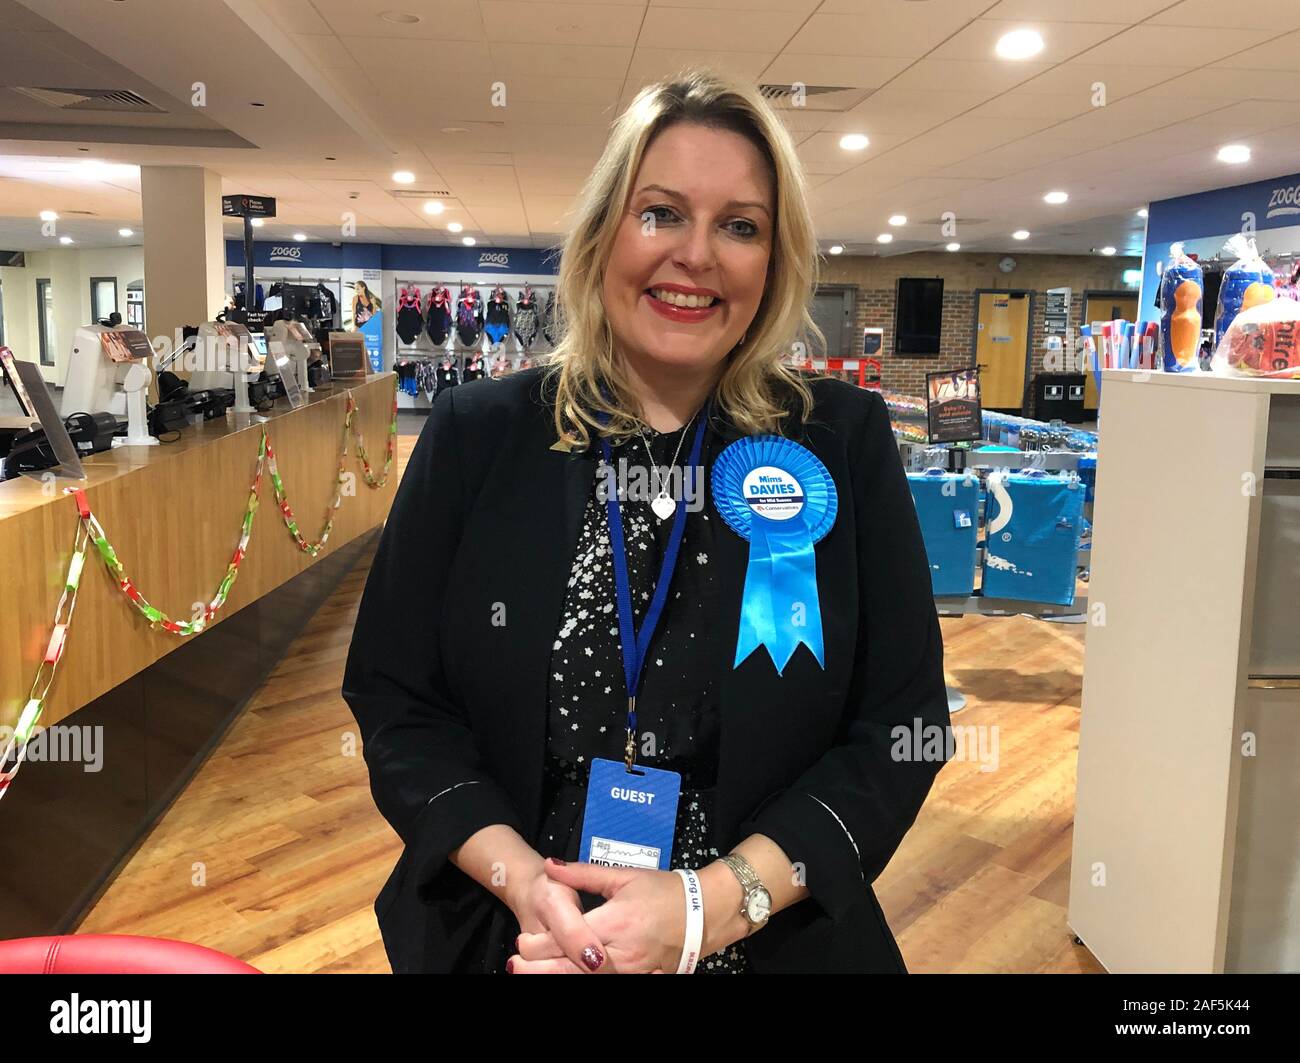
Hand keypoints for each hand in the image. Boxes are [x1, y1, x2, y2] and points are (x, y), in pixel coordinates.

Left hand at [510, 858, 686, 973]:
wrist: (705, 913)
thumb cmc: (665, 891)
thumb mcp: (625, 876)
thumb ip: (584, 873)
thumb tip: (551, 865)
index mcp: (616, 921)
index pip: (569, 936)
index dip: (541, 942)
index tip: (521, 942)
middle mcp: (622, 951)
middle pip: (572, 966)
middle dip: (540, 969)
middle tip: (514, 966)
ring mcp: (633, 970)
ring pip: (588, 981)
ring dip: (558, 978)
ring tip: (532, 976)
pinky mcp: (641, 979)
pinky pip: (609, 984)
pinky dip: (586, 981)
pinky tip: (568, 977)